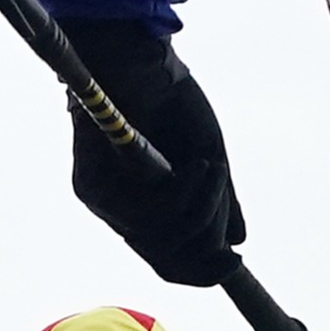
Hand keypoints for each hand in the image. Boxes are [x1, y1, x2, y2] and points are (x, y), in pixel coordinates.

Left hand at [59, 17, 244, 287]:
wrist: (138, 59)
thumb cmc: (172, 101)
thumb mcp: (207, 156)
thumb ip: (220, 201)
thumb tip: (237, 242)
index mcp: (145, 207)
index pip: (168, 260)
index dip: (202, 271)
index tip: (235, 263)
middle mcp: (119, 213)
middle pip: (164, 260)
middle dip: (205, 244)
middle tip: (229, 229)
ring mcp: (102, 203)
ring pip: (159, 240)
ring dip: (201, 211)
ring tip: (213, 171)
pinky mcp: (92, 189)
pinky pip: (147, 216)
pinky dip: (182, 195)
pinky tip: (197, 167)